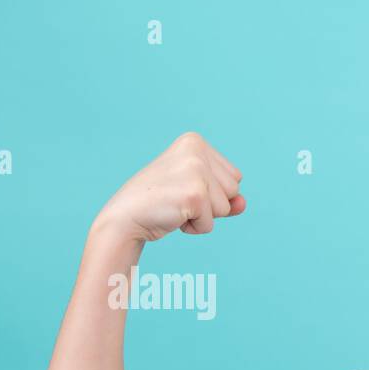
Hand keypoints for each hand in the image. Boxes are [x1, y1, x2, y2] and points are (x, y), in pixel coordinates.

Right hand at [92, 132, 244, 242]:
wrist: (125, 216)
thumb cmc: (160, 202)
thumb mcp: (196, 192)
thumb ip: (225, 196)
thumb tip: (243, 203)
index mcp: (194, 141)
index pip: (234, 177)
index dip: (213, 192)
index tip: (182, 187)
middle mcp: (196, 150)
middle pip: (234, 191)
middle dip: (211, 205)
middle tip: (178, 198)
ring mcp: (196, 170)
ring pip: (225, 208)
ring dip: (202, 216)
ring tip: (175, 205)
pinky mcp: (195, 194)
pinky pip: (210, 224)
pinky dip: (194, 228)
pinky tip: (173, 215)